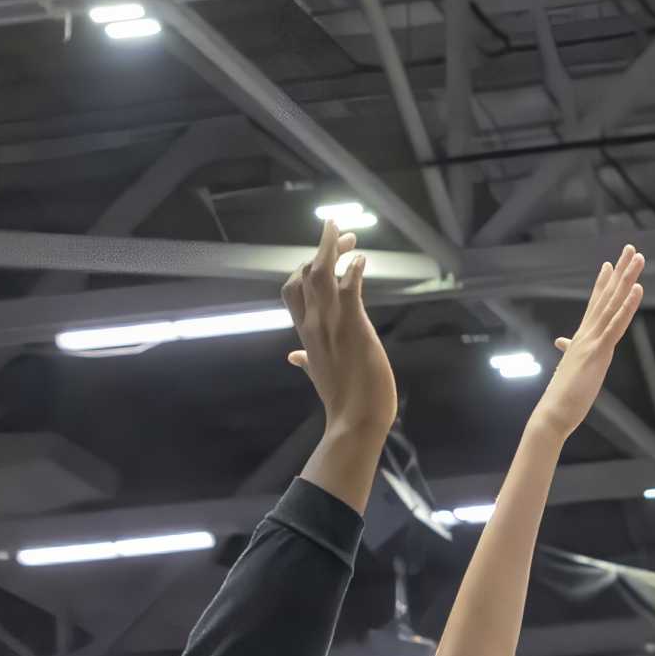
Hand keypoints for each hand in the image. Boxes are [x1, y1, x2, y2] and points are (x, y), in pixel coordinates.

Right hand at [283, 218, 396, 433]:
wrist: (355, 422)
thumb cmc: (343, 401)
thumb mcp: (319, 375)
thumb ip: (306, 360)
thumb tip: (295, 357)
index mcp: (306, 334)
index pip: (292, 290)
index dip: (303, 267)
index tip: (320, 257)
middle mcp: (314, 325)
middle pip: (304, 274)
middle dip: (321, 250)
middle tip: (342, 237)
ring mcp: (331, 325)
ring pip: (322, 275)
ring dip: (333, 249)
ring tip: (346, 234)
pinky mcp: (354, 327)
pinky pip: (349, 289)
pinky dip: (354, 270)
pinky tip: (362, 261)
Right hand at [531, 244, 645, 439]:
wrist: (554, 411)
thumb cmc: (563, 393)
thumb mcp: (570, 367)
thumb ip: (569, 351)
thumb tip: (562, 341)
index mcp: (583, 336)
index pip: (595, 303)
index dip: (603, 282)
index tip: (611, 263)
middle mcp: (587, 332)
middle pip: (606, 296)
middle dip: (620, 271)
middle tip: (631, 248)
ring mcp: (593, 339)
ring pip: (613, 303)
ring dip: (627, 280)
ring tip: (638, 259)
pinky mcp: (599, 351)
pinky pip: (616, 324)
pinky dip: (627, 306)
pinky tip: (637, 290)